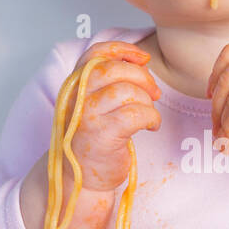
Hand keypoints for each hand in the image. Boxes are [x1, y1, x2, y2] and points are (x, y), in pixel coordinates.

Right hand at [67, 41, 161, 191]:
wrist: (81, 178)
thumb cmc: (95, 139)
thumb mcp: (95, 103)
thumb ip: (109, 80)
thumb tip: (140, 60)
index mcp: (74, 85)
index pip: (95, 53)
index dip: (122, 49)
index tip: (142, 58)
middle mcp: (76, 97)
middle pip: (114, 69)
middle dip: (142, 77)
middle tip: (154, 93)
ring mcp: (86, 116)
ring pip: (127, 91)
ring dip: (148, 101)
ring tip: (149, 114)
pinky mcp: (102, 135)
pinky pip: (136, 114)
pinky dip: (151, 118)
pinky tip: (151, 126)